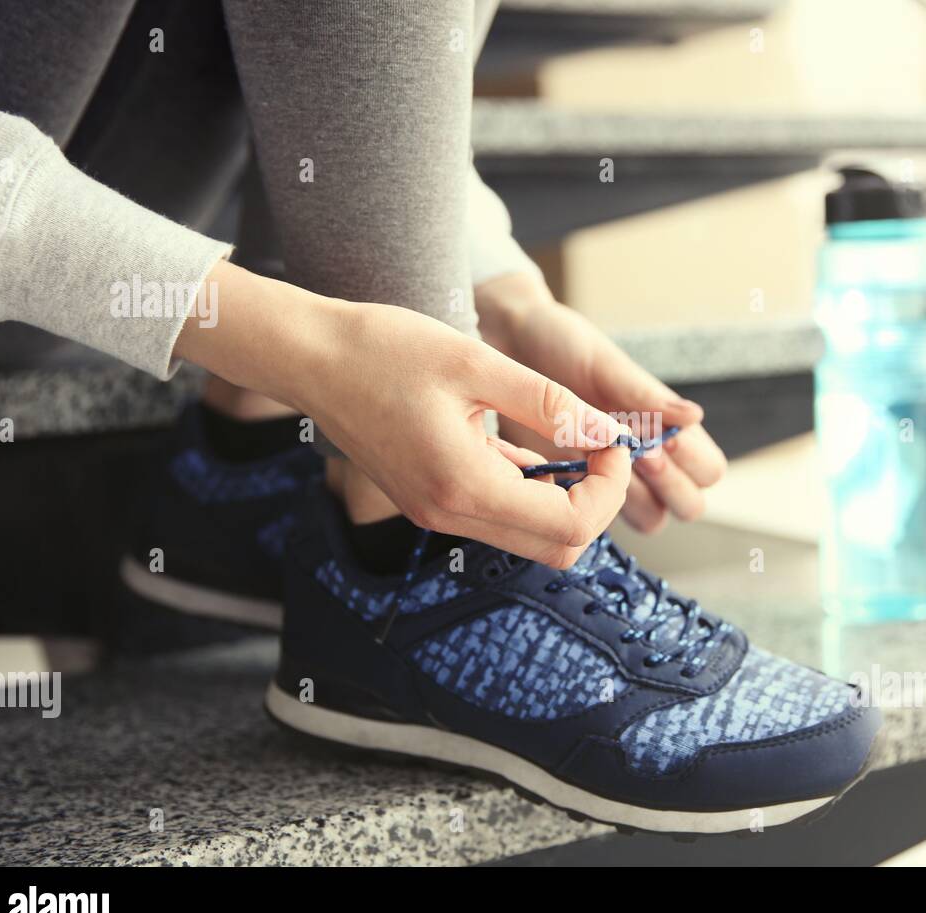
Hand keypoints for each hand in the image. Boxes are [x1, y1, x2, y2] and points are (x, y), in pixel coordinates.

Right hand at [175, 261, 631, 567]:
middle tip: (601, 446)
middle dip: (595, 502)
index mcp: (465, 486)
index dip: (610, 488)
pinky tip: (533, 443)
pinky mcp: (431, 501)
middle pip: (557, 547)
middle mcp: (451, 515)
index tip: (614, 440)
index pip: (570, 526)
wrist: (311, 359)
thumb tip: (610, 432)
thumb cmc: (385, 351)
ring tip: (572, 438)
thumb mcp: (478, 363)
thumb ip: (550, 403)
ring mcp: (438, 514)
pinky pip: (499, 514)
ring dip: (566, 498)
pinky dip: (531, 490)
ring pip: (530, 536)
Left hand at [477, 272, 726, 533]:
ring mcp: (612, 477)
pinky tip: (566, 478)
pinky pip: (598, 519)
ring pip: (650, 518)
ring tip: (600, 467)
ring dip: (634, 501)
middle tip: (636, 456)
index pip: (708, 470)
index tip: (659, 440)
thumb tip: (694, 415)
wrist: (508, 341)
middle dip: (668, 486)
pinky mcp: (573, 488)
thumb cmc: (562, 344)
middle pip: (688, 504)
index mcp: (665, 425)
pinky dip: (592, 507)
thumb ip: (645, 396)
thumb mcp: (604, 366)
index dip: (691, 463)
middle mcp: (648, 456)